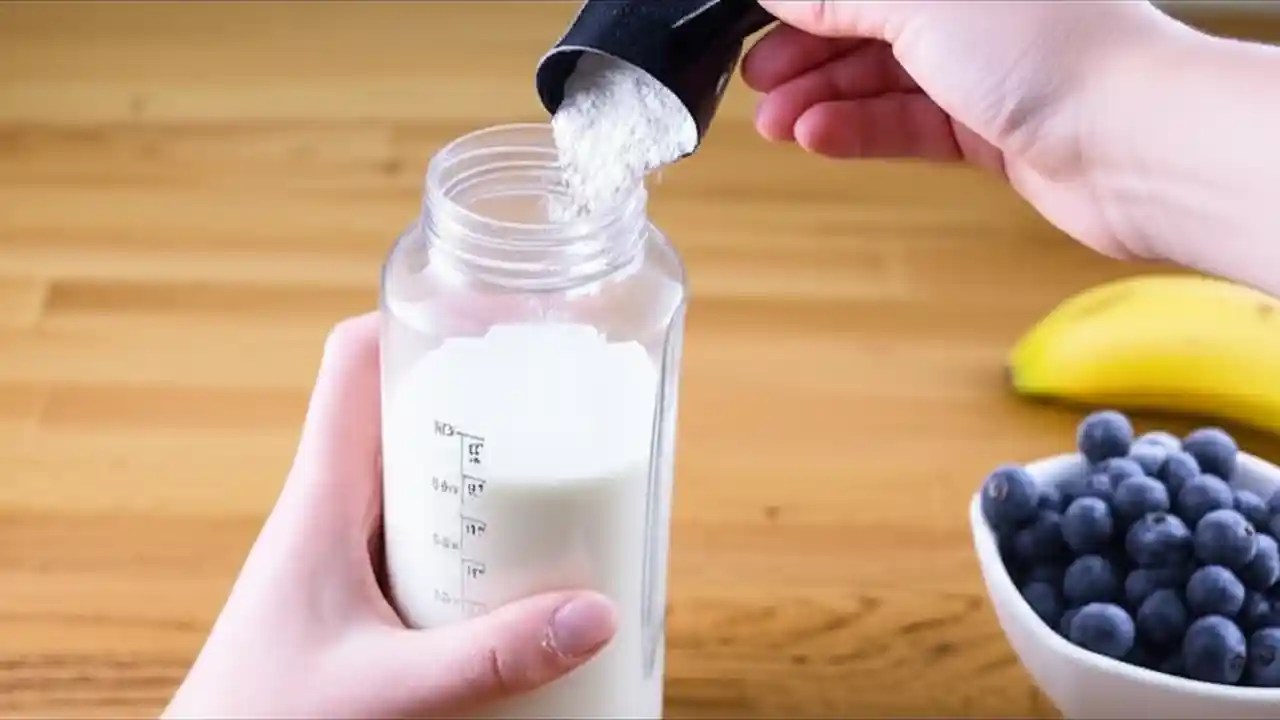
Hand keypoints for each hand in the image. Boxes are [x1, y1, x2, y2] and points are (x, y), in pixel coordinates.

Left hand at [163, 313, 616, 717]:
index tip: (500, 313)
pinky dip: (478, 521)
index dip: (418, 315)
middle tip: (560, 394)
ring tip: (563, 461)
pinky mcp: (366, 589)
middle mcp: (334, 507)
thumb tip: (596, 615)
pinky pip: (428, 527)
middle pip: (404, 403)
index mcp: (320, 497)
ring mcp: (348, 548)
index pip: (353, 362)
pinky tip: (527, 555)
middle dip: (482, 386)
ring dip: (483, 454)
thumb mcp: (386, 690)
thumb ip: (489, 658)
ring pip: (419, 465)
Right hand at [742, 1, 1178, 258]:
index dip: (812, 1)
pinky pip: (906, 123)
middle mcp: (980, 5)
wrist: (1132, 145)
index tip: (760, 17)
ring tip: (774, 122)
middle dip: (807, 50)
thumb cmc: (1055, 52)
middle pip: (870, 22)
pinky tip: (817, 137)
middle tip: (757, 77)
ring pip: (883, 78)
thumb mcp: (921, 4)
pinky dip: (858, 131)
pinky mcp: (988, 125)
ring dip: (822, 99)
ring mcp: (985, 66)